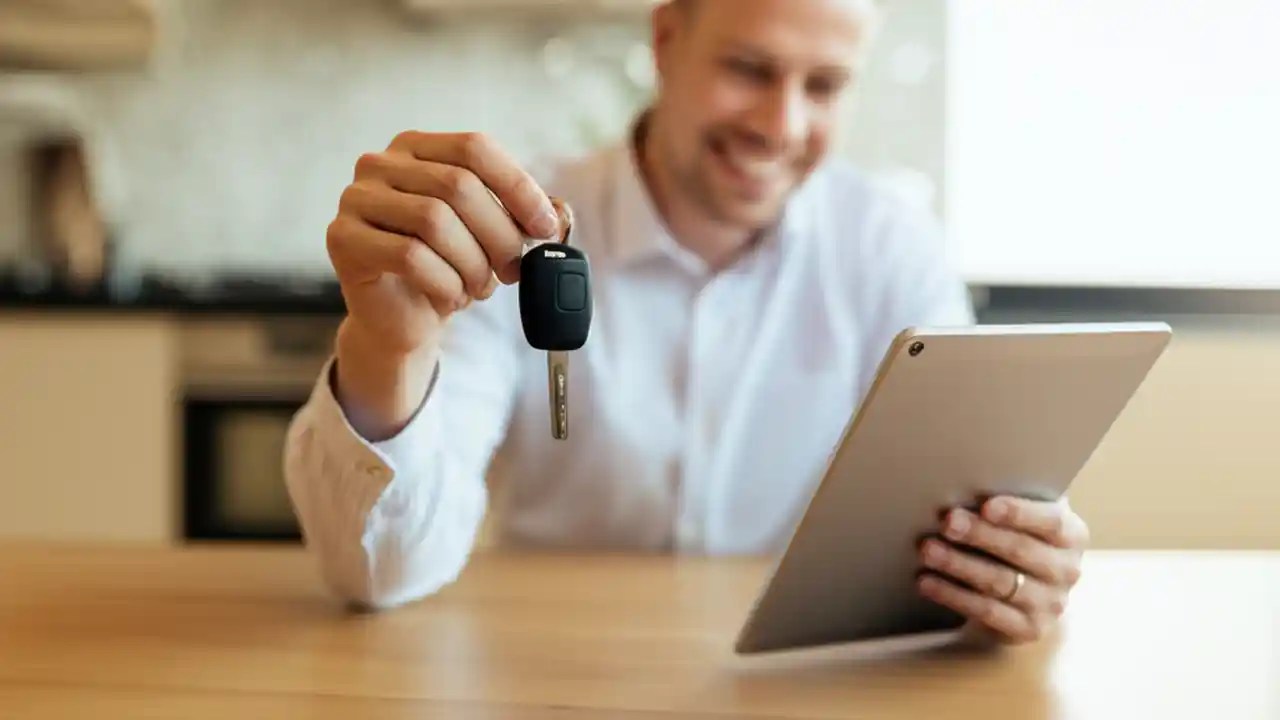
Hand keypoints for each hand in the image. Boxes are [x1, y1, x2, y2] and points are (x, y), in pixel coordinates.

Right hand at [326, 131, 560, 438]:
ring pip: (434, 221)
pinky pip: (408, 256)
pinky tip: (451, 298)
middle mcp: (380, 163)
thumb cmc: (447, 266)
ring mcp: (355, 198)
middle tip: (513, 270)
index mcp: (417, 147)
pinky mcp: (342, 238)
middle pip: (458, 186)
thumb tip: (559, 213)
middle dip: (498, 235)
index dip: (518, 187)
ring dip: (471, 264)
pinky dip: (444, 283)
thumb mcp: (491, 236)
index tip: (546, 227)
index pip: (476, 148)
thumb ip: (524, 217)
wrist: (401, 317)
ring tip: (479, 287)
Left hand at [917, 496, 1089, 644]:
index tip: (987, 505)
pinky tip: (927, 582)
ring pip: (999, 581)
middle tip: (946, 522)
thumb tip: (963, 486)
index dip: (1018, 513)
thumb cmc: (1021, 540)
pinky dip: (953, 596)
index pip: (1050, 522)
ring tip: (928, 550)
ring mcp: (1050, 604)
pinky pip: (987, 611)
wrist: (1034, 596)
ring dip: (959, 564)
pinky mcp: (1028, 630)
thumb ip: (1008, 504)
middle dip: (979, 534)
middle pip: (1020, 550)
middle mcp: (1066, 570)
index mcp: (1071, 535)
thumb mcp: (1026, 519)